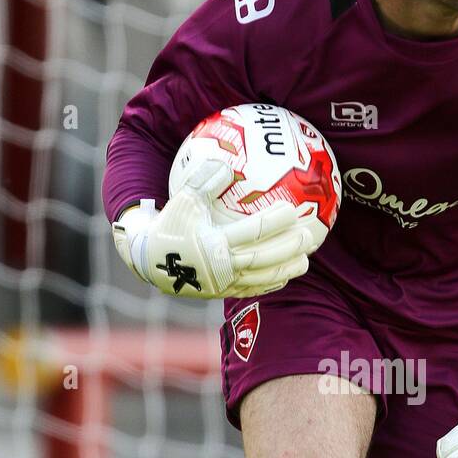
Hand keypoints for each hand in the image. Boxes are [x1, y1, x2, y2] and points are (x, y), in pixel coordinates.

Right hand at [112, 192, 319, 300]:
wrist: (148, 260)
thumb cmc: (169, 225)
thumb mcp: (182, 200)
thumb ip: (203, 182)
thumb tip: (226, 165)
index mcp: (212, 243)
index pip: (251, 231)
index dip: (274, 221)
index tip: (293, 209)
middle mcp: (221, 266)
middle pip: (262, 257)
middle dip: (288, 247)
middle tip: (309, 236)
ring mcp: (223, 283)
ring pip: (261, 277)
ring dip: (286, 268)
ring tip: (306, 259)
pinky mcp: (221, 293)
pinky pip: (251, 290)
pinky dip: (270, 283)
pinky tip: (286, 276)